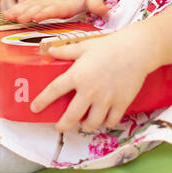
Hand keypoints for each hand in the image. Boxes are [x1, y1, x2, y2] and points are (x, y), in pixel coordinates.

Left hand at [30, 23, 159, 133]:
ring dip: (85, 126)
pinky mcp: (121, 104)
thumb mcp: (84, 46)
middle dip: (62, 125)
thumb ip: (65, 51)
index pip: (54, 91)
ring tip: (83, 123)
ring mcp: (106, 99)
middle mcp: (89, 90)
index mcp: (77, 75)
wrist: (136, 50)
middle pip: (71, 117)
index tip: (35, 109)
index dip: (42, 102)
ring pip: (91, 123)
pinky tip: (103, 120)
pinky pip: (111, 121)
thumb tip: (49, 50)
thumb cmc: (109, 46)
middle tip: (59, 127)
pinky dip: (106, 123)